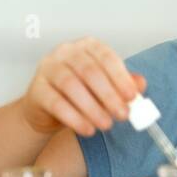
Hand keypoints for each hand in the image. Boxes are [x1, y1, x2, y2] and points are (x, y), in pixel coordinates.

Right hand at [20, 37, 146, 136]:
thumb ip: (123, 84)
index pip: (106, 57)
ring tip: (106, 125)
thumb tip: (140, 85)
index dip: (120, 77)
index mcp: (87, 46)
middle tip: (122, 115)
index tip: (132, 97)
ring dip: (92, 108)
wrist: (47, 109)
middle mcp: (66, 52)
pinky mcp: (36, 89)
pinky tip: (87, 130)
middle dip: (109, 95)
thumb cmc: (80, 93)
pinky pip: (56, 103)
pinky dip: (74, 118)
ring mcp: (48, 68)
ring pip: (71, 85)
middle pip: (89, 71)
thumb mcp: (105, 87)